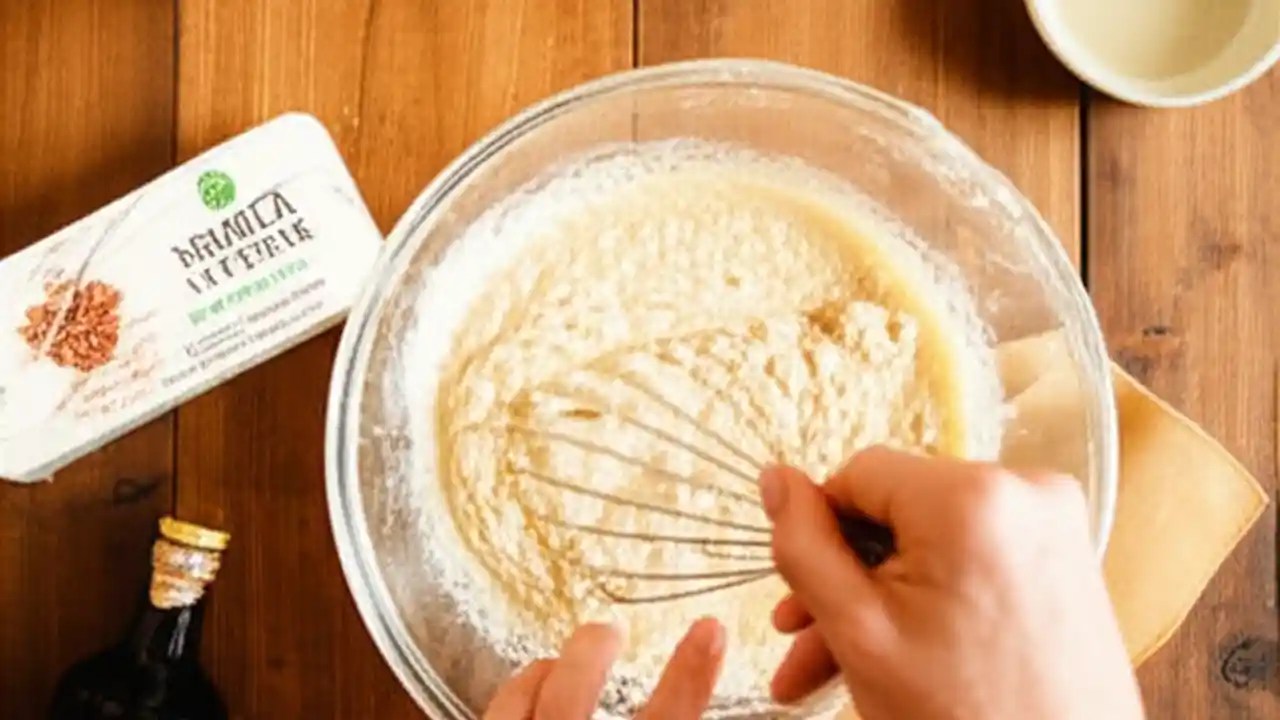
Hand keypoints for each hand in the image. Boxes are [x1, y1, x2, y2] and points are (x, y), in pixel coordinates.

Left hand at [484, 618, 724, 719]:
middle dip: (590, 651)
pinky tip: (518, 709)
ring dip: (538, 678)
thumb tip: (674, 704)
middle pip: (571, 695)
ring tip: (553, 666)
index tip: (709, 628)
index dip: (690, 674)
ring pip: (516, 703)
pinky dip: (508, 707)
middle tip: (607, 631)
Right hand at [760, 447, 1143, 719]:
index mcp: (971, 498)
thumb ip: (804, 546)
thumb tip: (776, 479)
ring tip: (838, 662)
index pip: (859, 472)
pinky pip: (971, 557)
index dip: (821, 531)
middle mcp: (1024, 492)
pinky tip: (898, 649)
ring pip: (930, 541)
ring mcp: (1052, 524)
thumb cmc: (966, 719)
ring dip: (882, 594)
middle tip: (806, 640)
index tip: (804, 593)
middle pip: (895, 512)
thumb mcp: (857, 630)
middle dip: (846, 578)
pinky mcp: (1063, 555)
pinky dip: (932, 595)